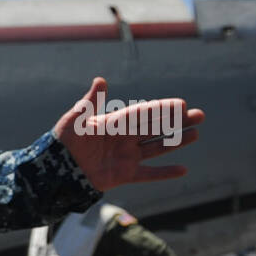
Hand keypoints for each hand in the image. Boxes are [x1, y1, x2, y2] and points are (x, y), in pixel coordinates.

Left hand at [54, 77, 203, 190]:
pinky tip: (183, 170)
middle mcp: (124, 139)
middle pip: (156, 129)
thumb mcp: (76, 120)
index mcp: (115, 123)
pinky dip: (164, 173)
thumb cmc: (63, 142)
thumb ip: (90, 103)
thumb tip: (100, 81)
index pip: (144, 114)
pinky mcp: (124, 175)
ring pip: (157, 148)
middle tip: (200, 115)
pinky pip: (148, 174)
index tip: (182, 104)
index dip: (163, 109)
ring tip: (196, 134)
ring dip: (176, 142)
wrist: (56, 170)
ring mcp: (126, 157)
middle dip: (177, 122)